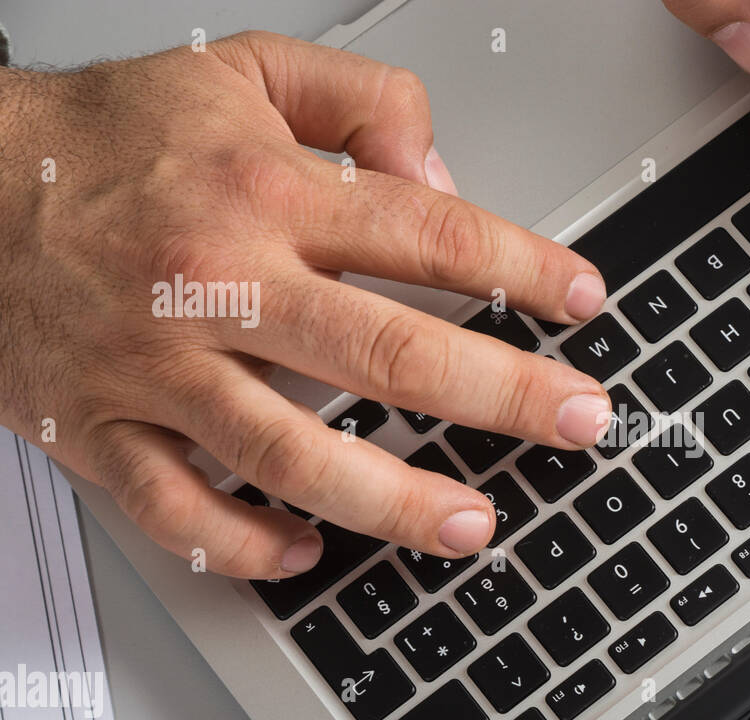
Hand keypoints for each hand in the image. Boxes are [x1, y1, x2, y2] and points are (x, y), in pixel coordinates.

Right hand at [0, 32, 610, 578]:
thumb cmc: (110, 139)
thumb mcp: (244, 72)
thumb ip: (361, 103)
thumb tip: (443, 177)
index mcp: (264, 195)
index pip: (429, 236)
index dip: (523, 270)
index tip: (582, 299)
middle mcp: (219, 285)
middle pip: (388, 353)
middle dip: (505, 396)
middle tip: (581, 422)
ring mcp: (159, 368)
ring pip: (292, 454)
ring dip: (395, 500)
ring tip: (472, 524)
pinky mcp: (103, 429)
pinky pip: (177, 511)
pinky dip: (244, 544)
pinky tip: (306, 552)